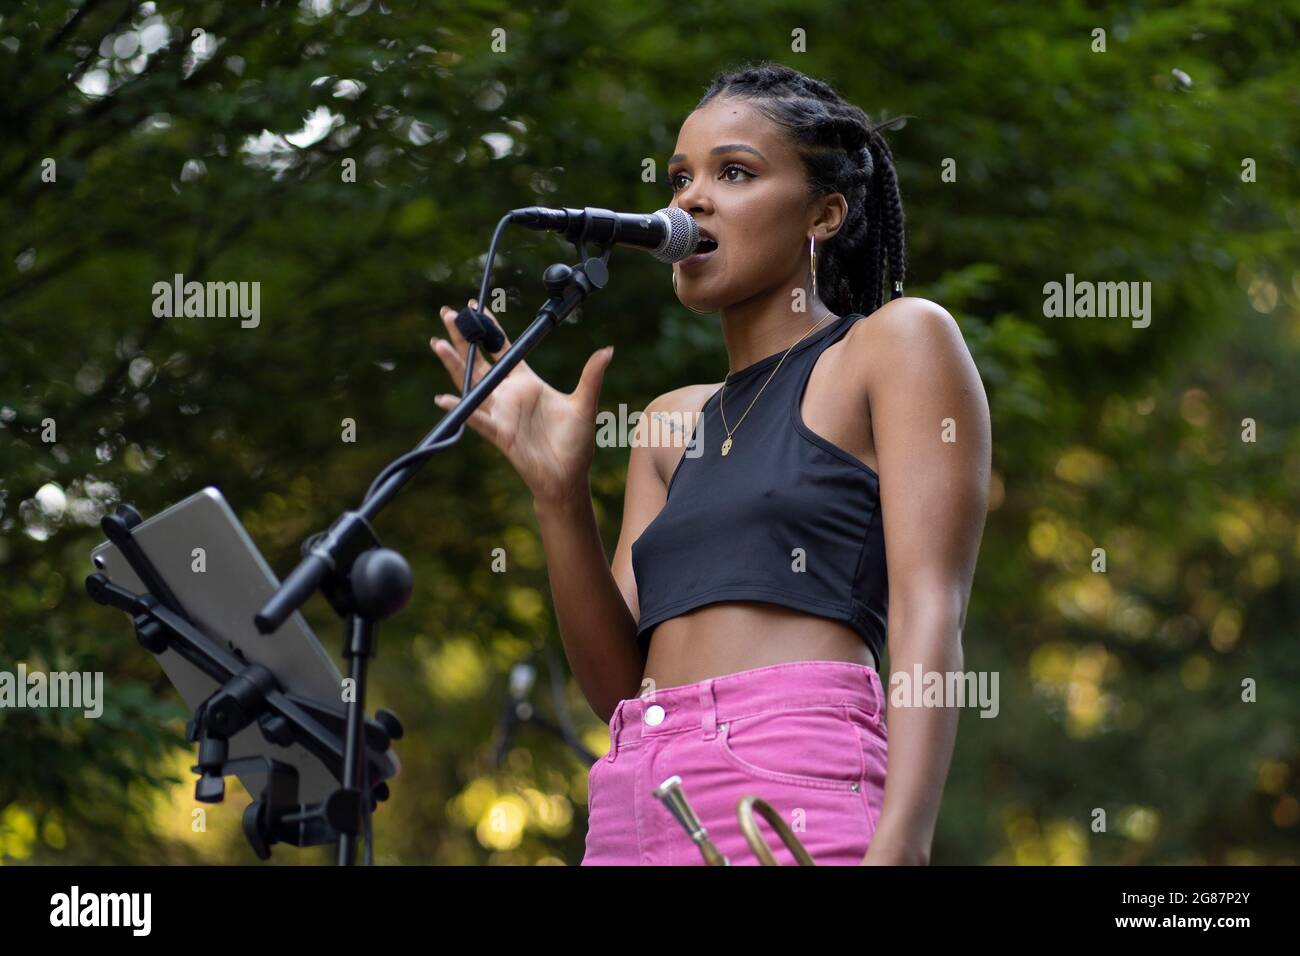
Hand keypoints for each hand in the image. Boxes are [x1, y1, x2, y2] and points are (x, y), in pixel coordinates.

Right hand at [430, 299, 614, 504]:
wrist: (568, 477)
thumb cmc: (575, 443)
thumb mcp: (585, 404)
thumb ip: (592, 376)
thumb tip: (608, 350)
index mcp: (527, 382)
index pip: (503, 349)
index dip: (490, 329)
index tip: (476, 307)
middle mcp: (509, 395)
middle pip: (480, 360)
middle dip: (463, 338)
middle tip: (447, 313)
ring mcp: (501, 413)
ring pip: (472, 384)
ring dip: (454, 365)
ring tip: (437, 343)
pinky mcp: (501, 434)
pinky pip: (478, 419)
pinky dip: (462, 408)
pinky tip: (446, 398)